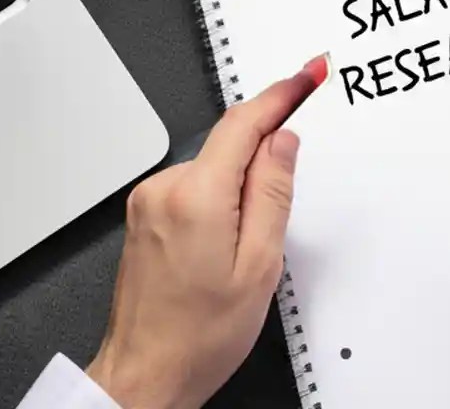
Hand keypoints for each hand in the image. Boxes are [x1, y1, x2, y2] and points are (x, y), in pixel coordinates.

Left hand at [86, 56, 325, 408]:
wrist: (146, 373)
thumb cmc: (198, 335)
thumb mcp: (259, 265)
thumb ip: (273, 192)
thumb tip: (282, 142)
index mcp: (196, 197)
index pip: (244, 123)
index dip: (281, 94)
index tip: (308, 75)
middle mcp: (163, 190)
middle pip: (228, 147)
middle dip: (261, 167)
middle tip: (270, 227)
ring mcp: (147, 201)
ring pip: (211, 170)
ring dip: (236, 192)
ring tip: (238, 257)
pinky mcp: (142, 214)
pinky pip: (192, 188)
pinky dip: (216, 203)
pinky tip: (218, 251)